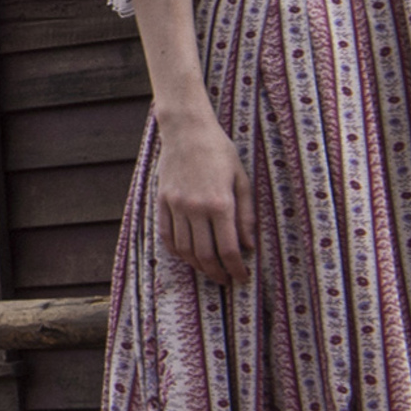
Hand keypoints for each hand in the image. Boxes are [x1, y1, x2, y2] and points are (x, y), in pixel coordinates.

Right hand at [154, 108, 254, 286]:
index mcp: (220, 203)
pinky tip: (187, 255)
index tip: (242, 278)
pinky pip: (166, 234)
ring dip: (197, 266)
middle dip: (217, 273)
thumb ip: (246, 215)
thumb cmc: (219, 151)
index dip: (237, 269)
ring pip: (184, 249)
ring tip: (209, 271)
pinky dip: (176, 250)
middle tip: (227, 281)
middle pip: (205, 254)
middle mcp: (195, 208)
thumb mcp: (242, 180)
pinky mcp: (162, 200)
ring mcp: (175, 205)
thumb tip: (249, 245)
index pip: (229, 249)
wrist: (186, 130)